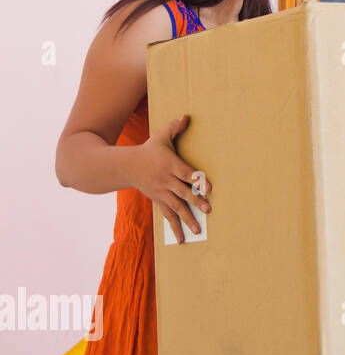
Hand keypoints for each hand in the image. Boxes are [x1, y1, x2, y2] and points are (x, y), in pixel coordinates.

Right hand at [131, 114, 211, 243]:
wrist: (125, 166)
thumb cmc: (148, 150)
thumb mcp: (160, 137)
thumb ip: (175, 128)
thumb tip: (187, 116)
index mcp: (170, 165)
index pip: (186, 174)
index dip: (197, 181)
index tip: (209, 188)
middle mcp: (166, 181)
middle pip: (182, 193)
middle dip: (195, 202)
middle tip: (208, 210)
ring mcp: (161, 193)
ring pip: (176, 207)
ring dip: (187, 218)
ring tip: (198, 230)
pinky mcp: (158, 201)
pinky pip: (167, 215)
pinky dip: (175, 226)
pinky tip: (183, 238)